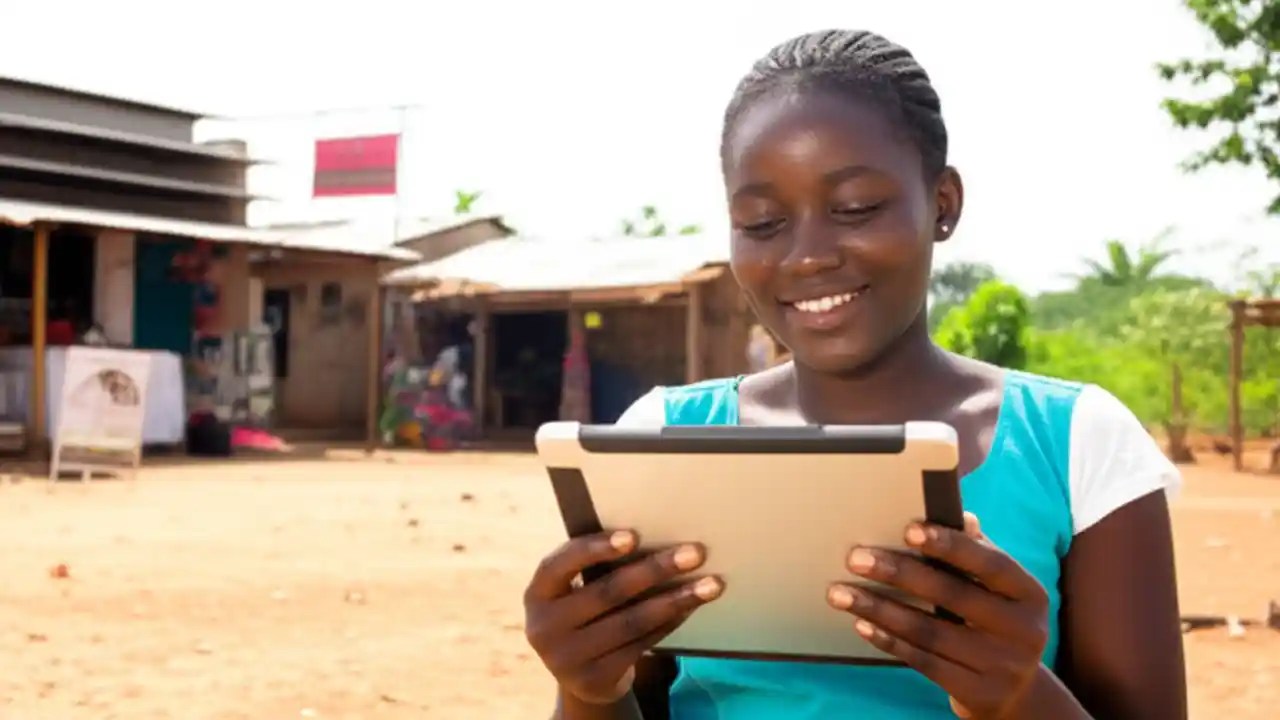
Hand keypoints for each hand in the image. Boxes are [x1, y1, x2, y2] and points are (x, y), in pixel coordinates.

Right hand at [523, 530, 723, 704]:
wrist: (578, 673)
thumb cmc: (584, 611)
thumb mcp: (573, 591)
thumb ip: (595, 568)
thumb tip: (654, 535)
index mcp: (537, 593)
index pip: (560, 564)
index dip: (595, 549)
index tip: (633, 536)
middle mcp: (545, 627)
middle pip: (608, 592)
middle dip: (655, 569)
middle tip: (695, 552)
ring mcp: (567, 659)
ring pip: (632, 622)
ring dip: (675, 600)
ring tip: (711, 584)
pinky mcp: (594, 679)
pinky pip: (641, 645)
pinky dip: (669, 622)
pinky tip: (690, 607)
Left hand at [827, 513, 1049, 718]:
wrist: (1017, 692)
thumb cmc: (995, 620)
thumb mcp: (999, 590)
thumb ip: (978, 553)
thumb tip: (962, 517)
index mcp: (1029, 594)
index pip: (991, 563)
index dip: (951, 546)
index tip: (909, 530)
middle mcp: (1022, 631)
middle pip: (953, 595)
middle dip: (900, 573)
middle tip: (856, 558)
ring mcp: (1002, 666)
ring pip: (930, 632)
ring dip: (880, 609)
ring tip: (840, 593)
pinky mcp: (978, 693)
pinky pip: (923, 662)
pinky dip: (889, 641)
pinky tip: (862, 623)